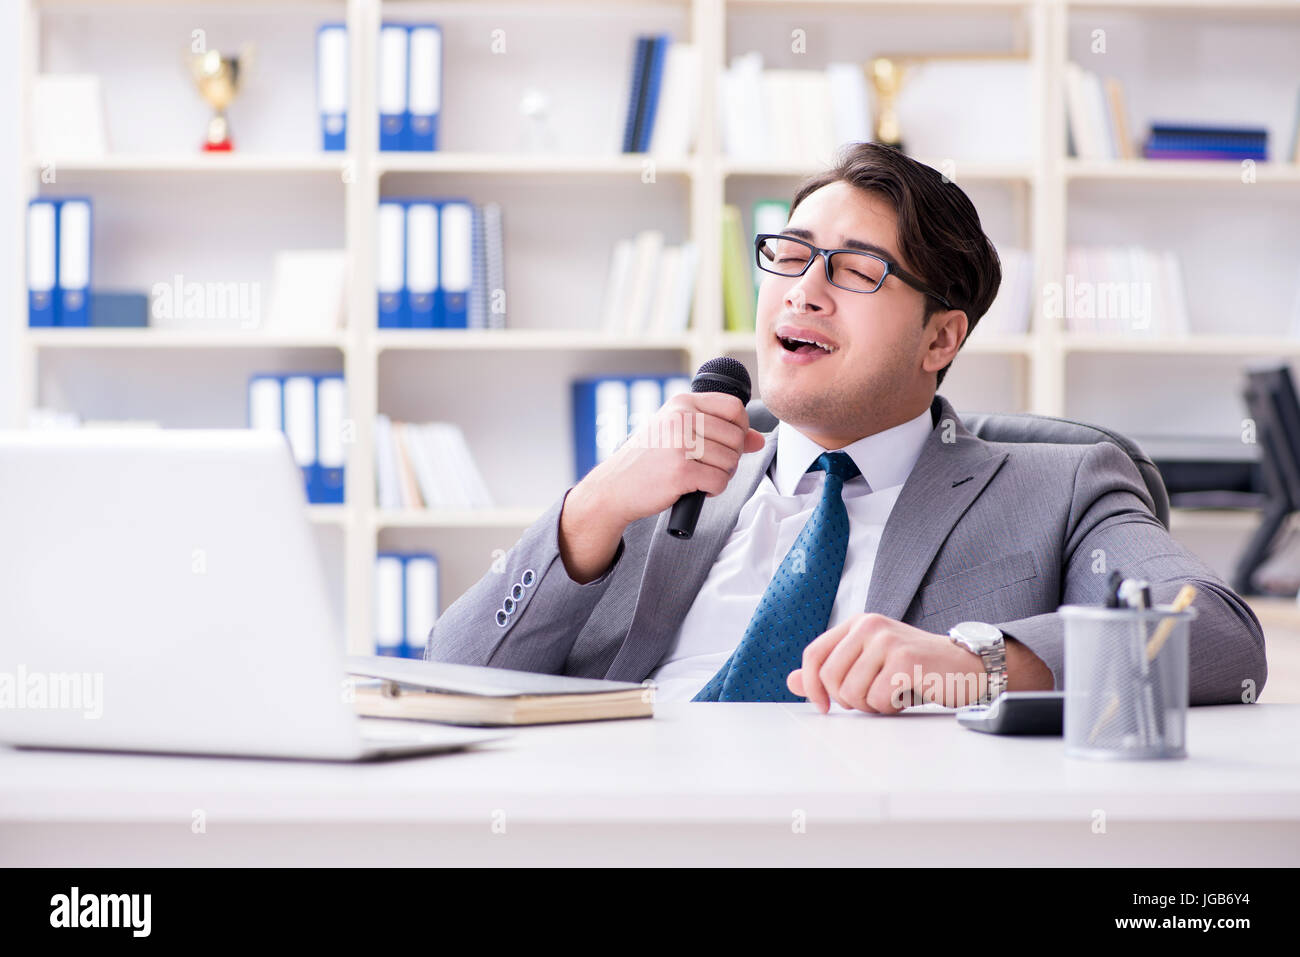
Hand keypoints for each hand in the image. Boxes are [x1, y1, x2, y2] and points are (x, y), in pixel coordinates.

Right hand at [583, 391, 765, 527]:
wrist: (615, 486)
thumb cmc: (649, 459)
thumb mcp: (680, 434)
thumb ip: (720, 432)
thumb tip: (759, 440)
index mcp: (682, 403)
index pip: (734, 407)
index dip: (740, 427)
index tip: (728, 442)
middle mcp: (681, 419)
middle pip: (736, 437)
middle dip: (730, 457)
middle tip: (710, 467)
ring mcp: (680, 445)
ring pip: (730, 461)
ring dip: (722, 475)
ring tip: (700, 477)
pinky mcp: (681, 472)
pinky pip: (719, 481)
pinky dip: (713, 490)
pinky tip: (696, 488)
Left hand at [787, 613, 985, 713]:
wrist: (964, 666)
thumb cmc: (915, 669)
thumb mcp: (868, 664)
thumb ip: (831, 671)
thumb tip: (791, 682)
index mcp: (856, 624)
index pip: (813, 655)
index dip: (811, 686)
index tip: (824, 706)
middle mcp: (869, 626)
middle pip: (829, 678)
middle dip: (847, 701)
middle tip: (872, 700)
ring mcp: (887, 640)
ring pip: (852, 692)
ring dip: (871, 705)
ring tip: (892, 695)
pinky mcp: (905, 659)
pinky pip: (877, 698)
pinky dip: (890, 707)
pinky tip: (907, 695)